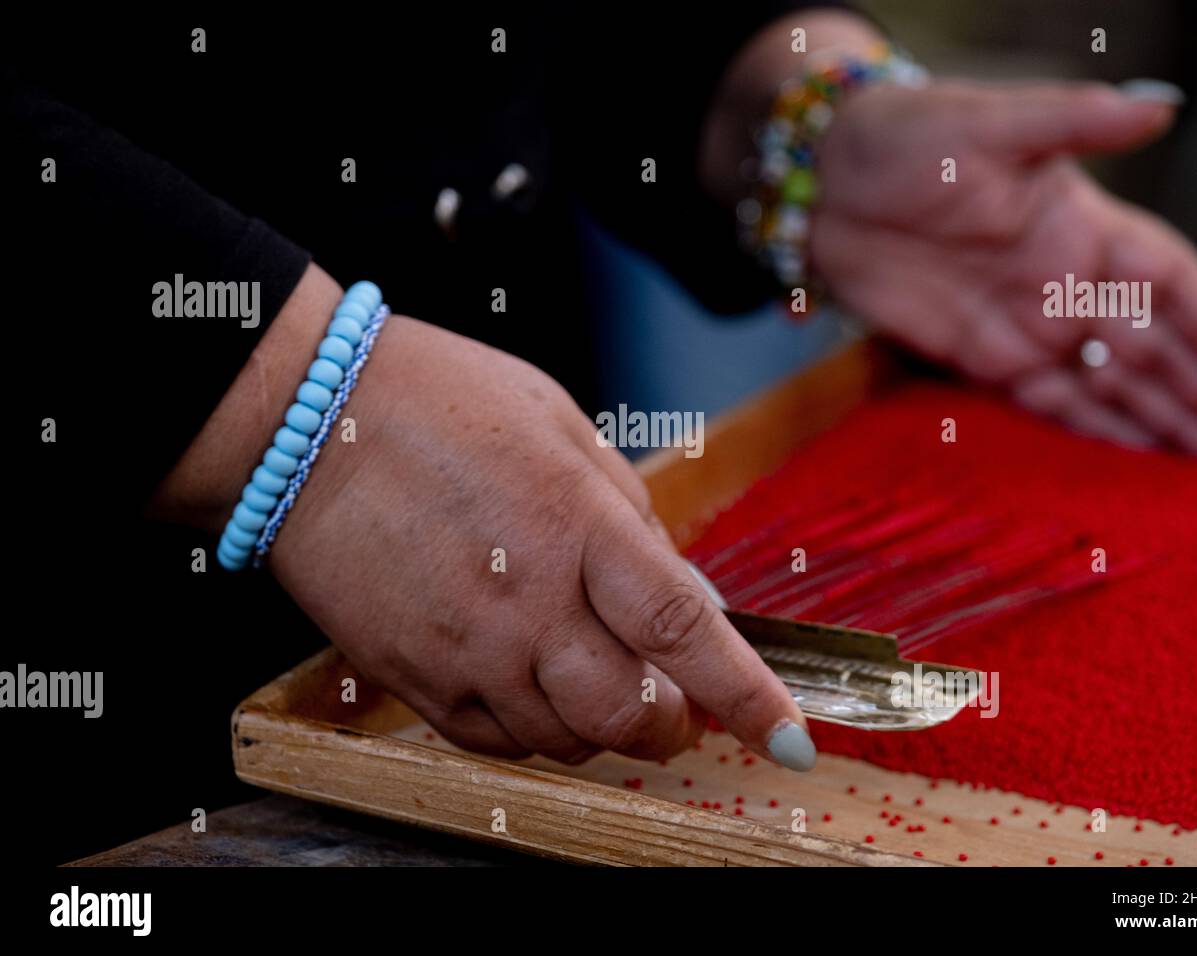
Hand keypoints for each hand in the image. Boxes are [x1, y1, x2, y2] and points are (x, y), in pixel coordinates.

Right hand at [252, 289, 814, 768]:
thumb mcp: (562, 426)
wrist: (304, 421)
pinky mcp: (412, 676)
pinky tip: (532, 686)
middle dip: (673, 725)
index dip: (746, 694)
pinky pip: (493, 742)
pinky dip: (533, 732)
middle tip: (678, 707)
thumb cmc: (436, 403)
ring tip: (597, 682)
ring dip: (603, 728)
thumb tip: (689, 596)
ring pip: (564, 741)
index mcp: (576, 523)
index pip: (681, 630)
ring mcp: (464, 647)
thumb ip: (633, 516)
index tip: (788, 738)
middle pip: (628, 713)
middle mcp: (526, 600)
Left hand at [812, 79, 1196, 456]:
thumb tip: (1160, 105)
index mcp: (1087, 228)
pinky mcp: (984, 358)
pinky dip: (1096, 434)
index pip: (1171, 286)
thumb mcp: (991, 124)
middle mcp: (1070, 284)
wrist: (828, 181)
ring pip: (1114, 385)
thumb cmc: (910, 137)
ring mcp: (1030, 326)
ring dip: (1167, 426)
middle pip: (1156, 348)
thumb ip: (1074, 120)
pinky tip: (1137, 466)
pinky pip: (1050, 405)